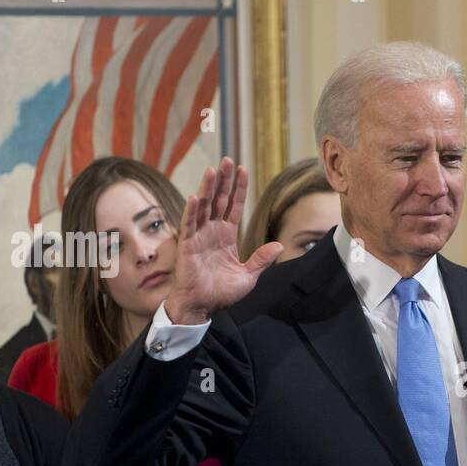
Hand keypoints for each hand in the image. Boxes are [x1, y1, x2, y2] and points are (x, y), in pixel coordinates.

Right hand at [165, 157, 283, 322]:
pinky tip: (196, 196)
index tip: (243, 170)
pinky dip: (192, 210)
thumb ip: (261, 260)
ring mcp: (198, 236)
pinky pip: (189, 224)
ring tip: (214, 170)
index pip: (234, 207)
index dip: (239, 189)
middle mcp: (212, 232)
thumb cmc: (221, 293)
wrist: (202, 306)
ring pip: (204, 207)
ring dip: (209, 188)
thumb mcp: (248, 276)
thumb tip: (279, 246)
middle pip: (219, 201)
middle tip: (228, 159)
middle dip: (224, 181)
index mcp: (226, 236)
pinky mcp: (187, 245)